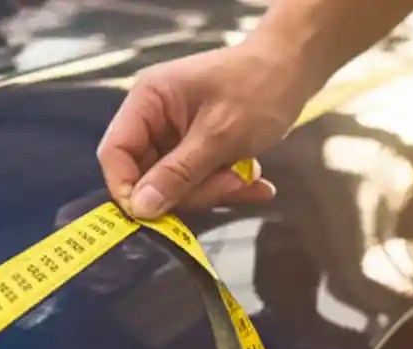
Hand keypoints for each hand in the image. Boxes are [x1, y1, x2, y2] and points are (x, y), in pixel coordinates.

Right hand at [97, 44, 306, 218]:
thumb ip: (179, 173)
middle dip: (188, 190)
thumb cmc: (259, 88)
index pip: (115, 152)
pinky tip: (254, 182)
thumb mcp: (221, 134)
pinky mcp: (195, 148)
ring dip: (212, 190)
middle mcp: (154, 118)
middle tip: (229, 185)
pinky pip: (197, 179)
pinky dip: (224, 185)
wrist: (297, 68)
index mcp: (148, 101)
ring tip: (248, 178)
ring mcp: (174, 135)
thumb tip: (140, 209)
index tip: (151, 215)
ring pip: (174, 184)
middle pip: (146, 174)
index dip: (126, 187)